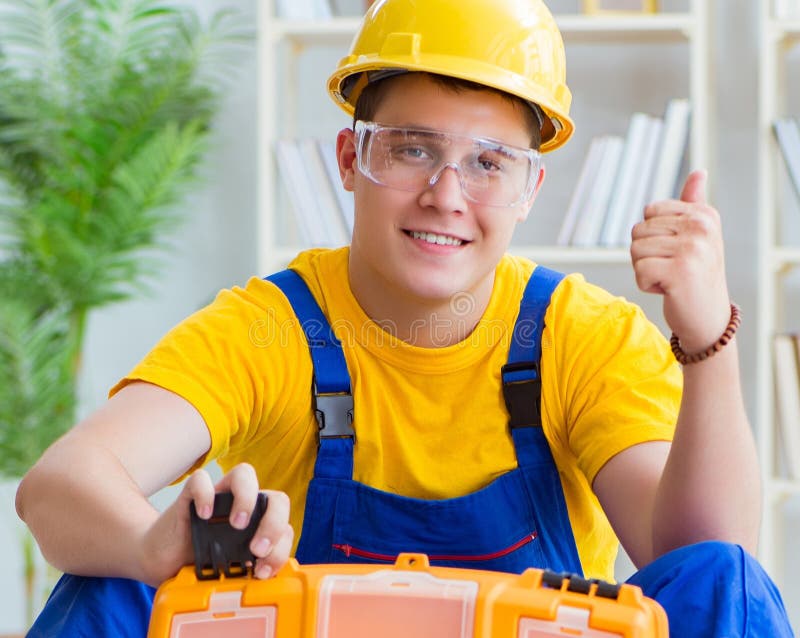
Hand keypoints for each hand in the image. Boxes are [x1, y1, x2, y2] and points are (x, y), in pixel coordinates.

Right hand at [139, 463, 292, 584]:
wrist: (161, 560)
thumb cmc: (197, 563)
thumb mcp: (227, 571)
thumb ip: (247, 568)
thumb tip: (264, 574)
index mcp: (257, 524)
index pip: (284, 526)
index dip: (280, 548)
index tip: (263, 571)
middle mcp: (242, 506)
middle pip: (275, 498)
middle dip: (274, 523)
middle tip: (258, 549)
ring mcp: (217, 497)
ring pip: (244, 474)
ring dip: (247, 498)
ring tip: (238, 524)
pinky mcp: (190, 496)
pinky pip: (200, 480)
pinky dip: (205, 494)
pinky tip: (204, 515)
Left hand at [630, 170, 730, 352]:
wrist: (708, 318)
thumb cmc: (696, 275)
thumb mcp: (698, 235)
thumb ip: (693, 203)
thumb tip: (699, 171)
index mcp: (704, 214)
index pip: (649, 211)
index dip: (653, 236)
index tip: (676, 251)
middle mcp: (701, 227)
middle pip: (638, 231)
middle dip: (646, 254)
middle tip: (673, 269)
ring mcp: (692, 249)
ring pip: (635, 250)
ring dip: (646, 269)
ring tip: (671, 279)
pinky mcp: (679, 271)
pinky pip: (638, 270)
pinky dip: (645, 285)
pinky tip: (668, 290)